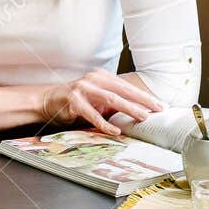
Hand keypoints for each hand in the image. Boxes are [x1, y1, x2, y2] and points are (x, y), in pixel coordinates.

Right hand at [40, 70, 166, 136]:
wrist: (49, 100)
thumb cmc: (77, 101)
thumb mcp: (98, 100)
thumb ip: (115, 103)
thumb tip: (139, 112)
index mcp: (102, 77)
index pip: (127, 87)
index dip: (144, 96)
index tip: (160, 105)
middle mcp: (94, 79)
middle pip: (123, 90)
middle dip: (143, 101)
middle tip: (158, 110)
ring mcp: (83, 88)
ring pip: (111, 99)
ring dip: (129, 108)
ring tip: (143, 117)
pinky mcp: (73, 101)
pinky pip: (92, 113)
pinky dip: (104, 123)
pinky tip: (115, 131)